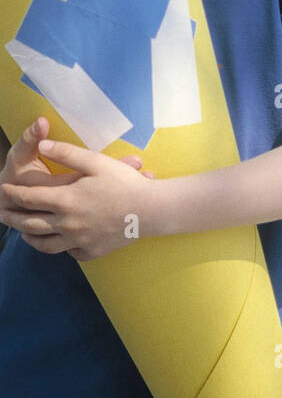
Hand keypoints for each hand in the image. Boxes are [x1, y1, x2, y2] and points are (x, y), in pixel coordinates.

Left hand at [0, 131, 156, 261]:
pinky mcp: (90, 251)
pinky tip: (59, 241)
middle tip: (3, 214)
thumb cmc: (124, 183)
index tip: (4, 189)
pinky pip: (68, 252)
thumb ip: (67, 153)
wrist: (151, 211)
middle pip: (30, 223)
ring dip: (30, 237)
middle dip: (13, 218)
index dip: (13, 193)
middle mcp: (67, 224)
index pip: (29, 198)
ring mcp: (78, 240)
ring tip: (24, 232)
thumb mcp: (96, 161)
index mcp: (65, 200)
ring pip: (44, 244)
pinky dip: (59, 247)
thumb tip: (41, 145)